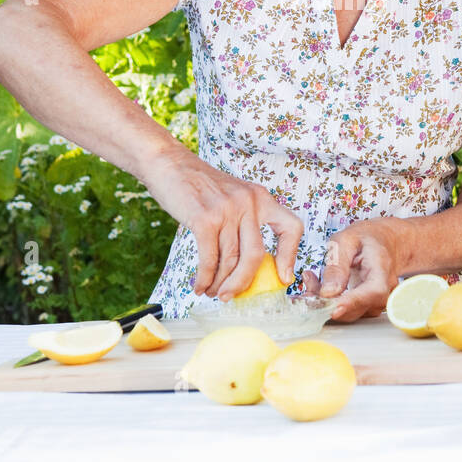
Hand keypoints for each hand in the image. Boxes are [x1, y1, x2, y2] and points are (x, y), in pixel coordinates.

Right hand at [141, 146, 302, 298]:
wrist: (170, 164)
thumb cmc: (200, 186)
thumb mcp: (233, 197)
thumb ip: (244, 222)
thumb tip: (247, 267)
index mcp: (260, 198)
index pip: (291, 227)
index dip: (290, 255)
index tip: (283, 277)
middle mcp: (248, 203)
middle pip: (256, 255)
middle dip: (243, 283)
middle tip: (230, 296)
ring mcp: (227, 210)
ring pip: (230, 260)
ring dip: (219, 283)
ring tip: (211, 292)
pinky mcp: (204, 219)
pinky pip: (209, 259)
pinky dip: (204, 278)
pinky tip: (199, 285)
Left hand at [309, 218, 404, 322]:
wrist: (380, 239)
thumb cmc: (365, 237)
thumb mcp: (345, 240)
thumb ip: (337, 266)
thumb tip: (328, 292)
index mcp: (382, 267)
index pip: (374, 291)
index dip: (353, 302)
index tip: (333, 308)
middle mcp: (386, 289)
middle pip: (360, 308)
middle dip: (331, 303)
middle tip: (309, 287)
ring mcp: (379, 300)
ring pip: (352, 312)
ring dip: (328, 303)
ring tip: (312, 282)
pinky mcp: (369, 305)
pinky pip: (350, 310)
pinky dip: (333, 302)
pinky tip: (321, 288)